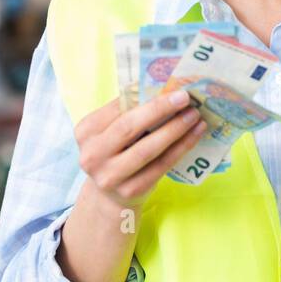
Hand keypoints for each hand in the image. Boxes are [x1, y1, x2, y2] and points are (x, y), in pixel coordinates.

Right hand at [73, 90, 207, 208]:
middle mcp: (92, 155)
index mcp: (86, 131)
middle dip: (160, 109)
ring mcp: (110, 176)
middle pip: (129, 127)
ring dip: (175, 129)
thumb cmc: (116, 153)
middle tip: (185, 98)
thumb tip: (163, 86)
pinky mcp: (131, 190)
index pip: (117, 108)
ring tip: (194, 116)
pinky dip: (181, 148)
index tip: (171, 86)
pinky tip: (194, 135)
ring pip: (148, 149)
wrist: (110, 195)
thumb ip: (129, 112)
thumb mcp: (112, 131)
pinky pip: (161, 165)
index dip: (145, 96)